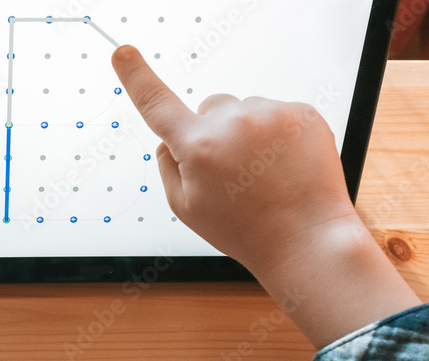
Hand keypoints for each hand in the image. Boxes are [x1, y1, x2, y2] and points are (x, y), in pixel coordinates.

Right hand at [112, 45, 419, 347]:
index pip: (157, 105)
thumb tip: (168, 139)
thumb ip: (168, 167)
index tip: (122, 53)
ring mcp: (271, 114)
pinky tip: (284, 166)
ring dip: (248, 133)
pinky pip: (277, 113)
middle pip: (211, 106)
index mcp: (198, 148)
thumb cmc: (243, 229)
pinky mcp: (302, 113)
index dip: (136, 77)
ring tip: (263, 174)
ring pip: (246, 110)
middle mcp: (233, 123)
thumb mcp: (187, 208)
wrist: (306, 238)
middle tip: (231, 171)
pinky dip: (278, 135)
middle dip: (214, 129)